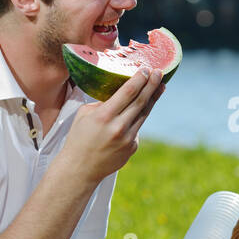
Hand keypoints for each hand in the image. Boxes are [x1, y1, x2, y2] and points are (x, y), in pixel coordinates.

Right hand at [62, 68, 163, 183]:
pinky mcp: (132, 147)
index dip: (139, 79)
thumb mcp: (84, 114)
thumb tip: (119, 91)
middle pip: (141, 101)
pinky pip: (137, 128)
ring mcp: (128, 139)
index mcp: (104, 116)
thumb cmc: (79, 139)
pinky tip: (134, 115)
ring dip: (153, 98)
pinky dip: (137, 119)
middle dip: (152, 85)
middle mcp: (118, 127)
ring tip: (160, 86)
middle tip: (159, 72)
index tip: (146, 69)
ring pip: (144, 114)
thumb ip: (102, 103)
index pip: (127, 92)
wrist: (80, 169)